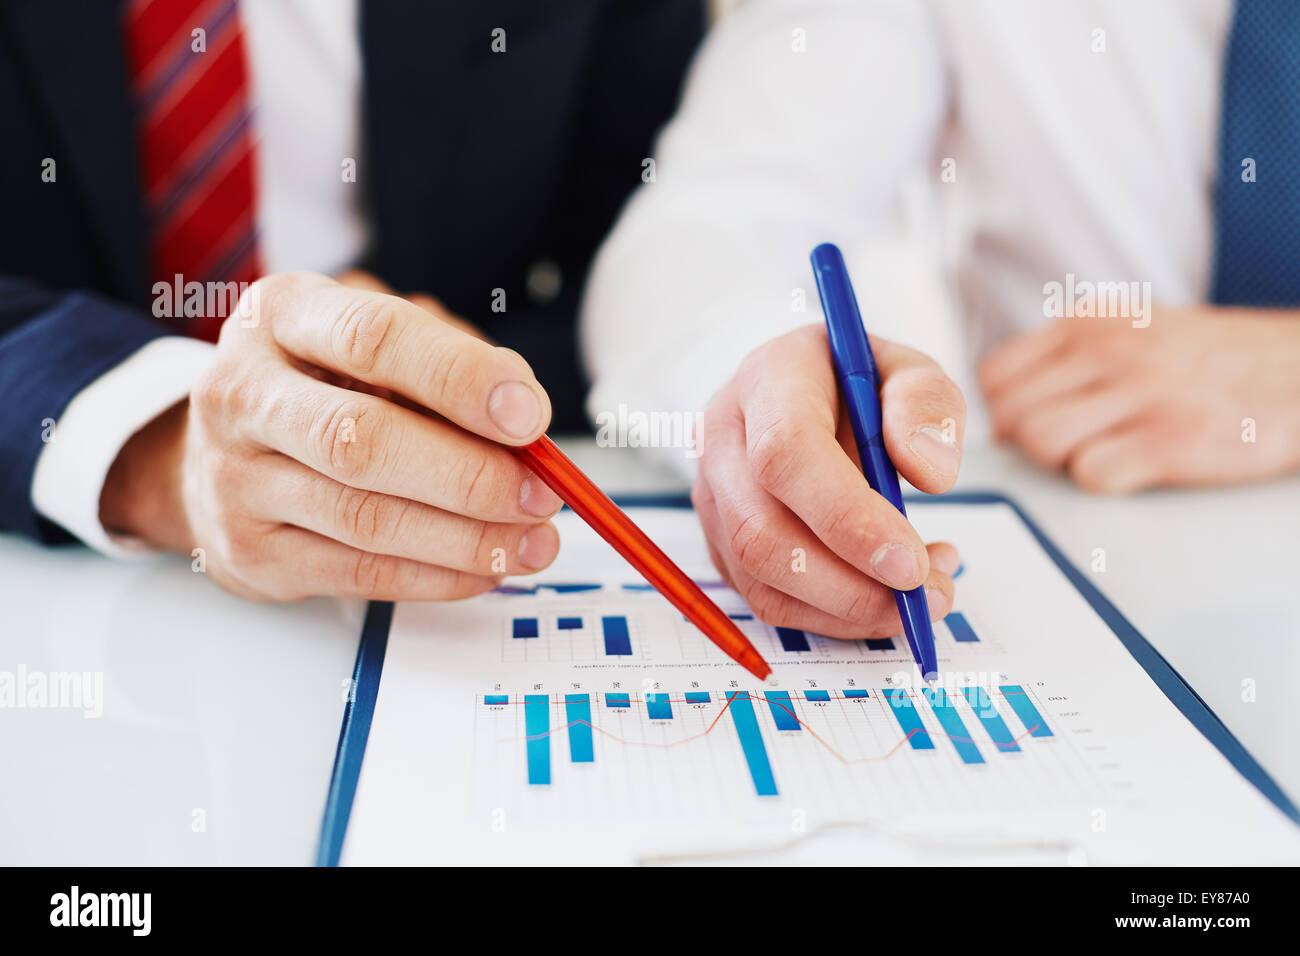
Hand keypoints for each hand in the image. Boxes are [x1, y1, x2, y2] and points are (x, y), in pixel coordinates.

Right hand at [100, 271, 563, 600]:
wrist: (220, 454)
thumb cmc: (326, 385)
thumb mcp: (381, 344)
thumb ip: (451, 360)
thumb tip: (522, 414)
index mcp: (283, 316)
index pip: (374, 338)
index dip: (459, 377)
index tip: (528, 414)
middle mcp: (244, 393)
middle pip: (363, 440)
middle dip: (469, 474)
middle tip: (541, 492)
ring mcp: (236, 480)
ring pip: (366, 519)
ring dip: (468, 538)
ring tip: (534, 540)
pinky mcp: (252, 555)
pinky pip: (360, 574)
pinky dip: (438, 576)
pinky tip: (488, 568)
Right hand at [691, 324, 965, 639]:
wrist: (800, 393)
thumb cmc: (854, 383)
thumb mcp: (907, 370)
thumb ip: (927, 406)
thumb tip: (932, 475)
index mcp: (766, 380)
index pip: (786, 455)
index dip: (847, 518)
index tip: (911, 562)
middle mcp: (721, 440)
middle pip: (762, 534)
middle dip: (852, 586)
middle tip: (930, 594)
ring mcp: (713, 498)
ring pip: (762, 581)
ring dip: (851, 609)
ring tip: (924, 591)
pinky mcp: (721, 545)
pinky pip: (769, 602)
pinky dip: (838, 616)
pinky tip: (886, 590)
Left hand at [979, 306, 1299, 492]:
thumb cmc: (1212, 363)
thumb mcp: (1130, 333)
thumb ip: (1066, 363)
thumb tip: (1002, 422)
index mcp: (1089, 321)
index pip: (995, 377)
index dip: (1006, 414)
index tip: (1035, 427)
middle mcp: (1109, 347)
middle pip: (1012, 415)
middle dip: (1031, 444)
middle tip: (1079, 444)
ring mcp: (1142, 390)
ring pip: (1041, 442)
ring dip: (1065, 463)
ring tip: (1112, 450)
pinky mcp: (1173, 438)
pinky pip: (1091, 474)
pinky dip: (1108, 481)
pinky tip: (1141, 466)